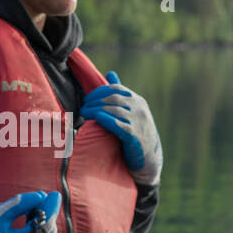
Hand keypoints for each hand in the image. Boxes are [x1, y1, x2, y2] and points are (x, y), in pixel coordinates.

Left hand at [79, 71, 161, 185]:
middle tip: (83, 107)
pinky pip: (117, 124)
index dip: (99, 91)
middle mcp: (139, 109)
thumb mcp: (131, 111)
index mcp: (138, 101)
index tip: (87, 99)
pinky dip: (105, 119)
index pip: (116, 89)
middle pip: (112, 98)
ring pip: (113, 109)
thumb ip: (121, 94)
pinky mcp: (133, 136)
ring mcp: (137, 122)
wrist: (149, 159)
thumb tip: (110, 73)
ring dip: (95, 109)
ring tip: (84, 113)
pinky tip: (95, 118)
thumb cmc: (136, 133)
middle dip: (94, 101)